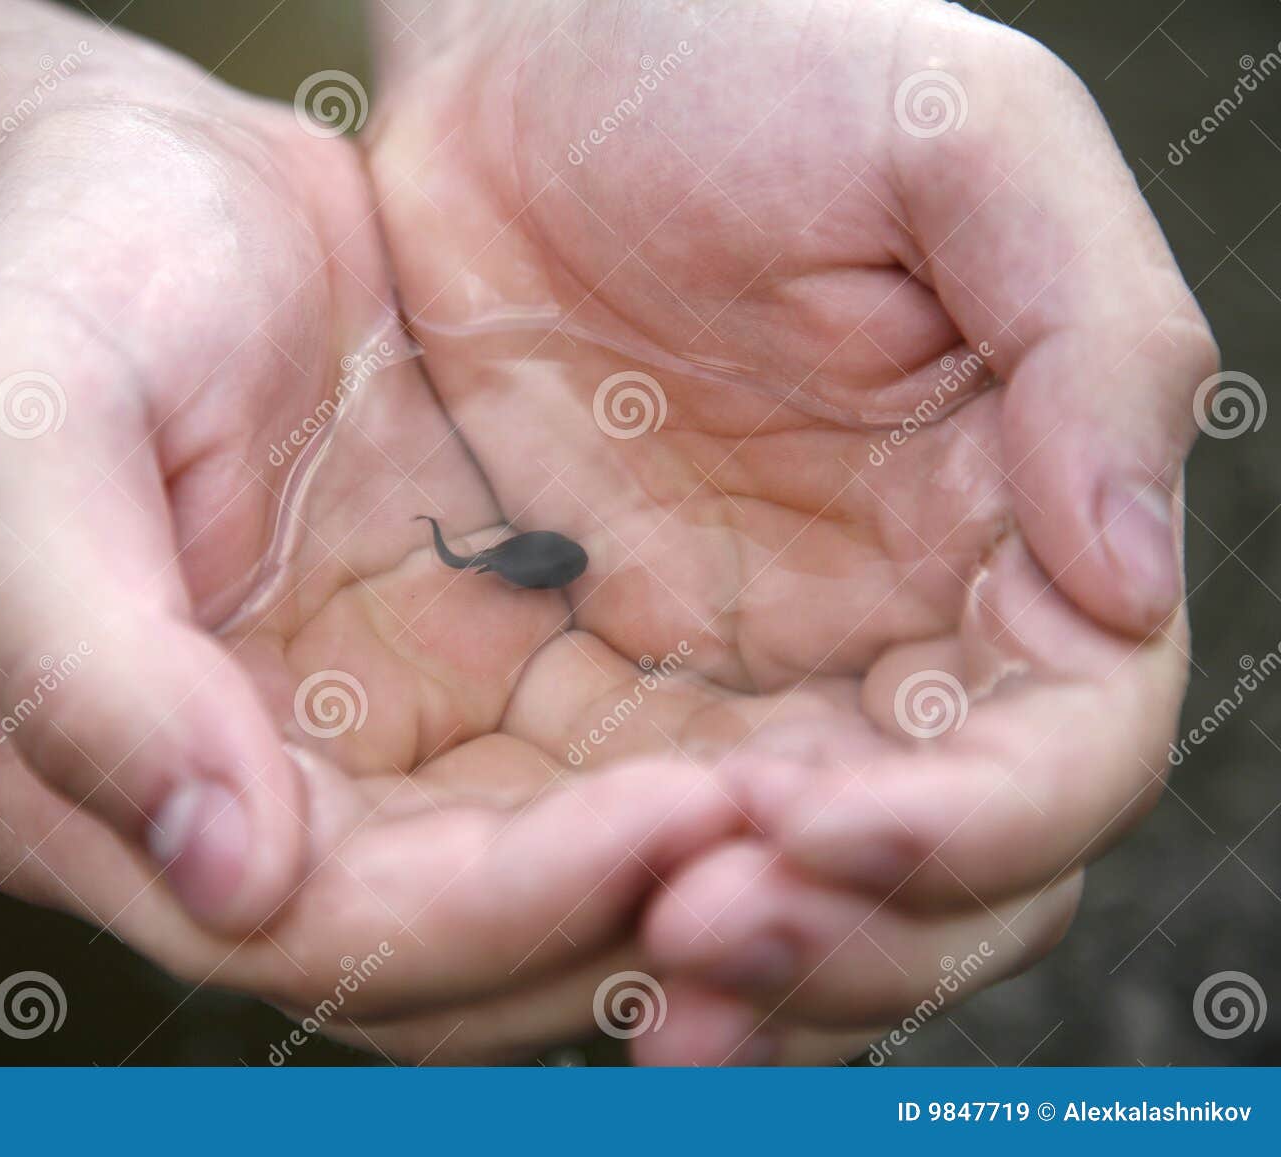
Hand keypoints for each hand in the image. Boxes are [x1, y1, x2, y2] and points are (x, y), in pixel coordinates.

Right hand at [0, 36, 763, 1061]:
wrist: (154, 187)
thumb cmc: (69, 277)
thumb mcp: (19, 429)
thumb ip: (82, 660)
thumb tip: (224, 877)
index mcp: (97, 794)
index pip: (327, 931)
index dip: (508, 907)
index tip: (680, 815)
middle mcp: (233, 810)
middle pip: (447, 954)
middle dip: (619, 908)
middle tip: (794, 828)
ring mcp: (345, 756)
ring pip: (524, 898)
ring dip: (664, 875)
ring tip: (815, 802)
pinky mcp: (439, 688)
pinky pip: (564, 786)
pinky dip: (661, 792)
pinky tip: (769, 745)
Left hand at [364, 0, 1214, 1060]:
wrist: (532, 54)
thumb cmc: (746, 60)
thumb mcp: (959, 141)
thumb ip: (1093, 345)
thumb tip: (1133, 579)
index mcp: (1016, 522)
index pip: (1059, 746)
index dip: (973, 825)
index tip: (824, 828)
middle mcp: (901, 623)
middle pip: (945, 868)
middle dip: (848, 936)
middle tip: (702, 942)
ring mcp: (752, 664)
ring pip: (802, 890)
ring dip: (745, 969)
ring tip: (642, 994)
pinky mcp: (608, 672)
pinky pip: (644, 837)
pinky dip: (622, 908)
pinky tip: (564, 935)